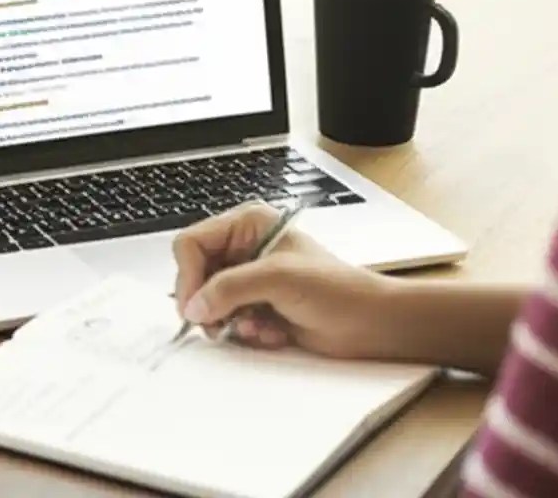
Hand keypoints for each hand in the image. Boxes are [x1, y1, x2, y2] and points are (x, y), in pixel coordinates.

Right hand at [172, 202, 395, 356]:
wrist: (369, 324)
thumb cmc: (337, 289)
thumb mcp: (279, 278)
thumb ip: (230, 288)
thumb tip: (194, 306)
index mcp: (248, 224)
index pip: (192, 243)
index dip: (188, 275)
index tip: (195, 305)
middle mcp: (243, 248)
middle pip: (195, 276)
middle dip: (209, 303)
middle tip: (220, 324)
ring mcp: (249, 279)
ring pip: (209, 303)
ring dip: (230, 321)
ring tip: (258, 326)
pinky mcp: (256, 307)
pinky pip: (227, 322)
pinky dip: (245, 332)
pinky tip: (272, 331)